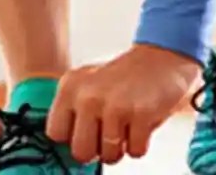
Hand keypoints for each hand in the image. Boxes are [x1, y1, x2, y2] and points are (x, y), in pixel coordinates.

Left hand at [47, 45, 201, 164]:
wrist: (160, 60)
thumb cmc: (123, 79)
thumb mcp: (87, 86)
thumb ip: (73, 113)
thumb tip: (69, 149)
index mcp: (70, 88)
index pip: (55, 133)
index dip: (73, 140)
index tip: (86, 134)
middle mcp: (88, 96)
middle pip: (80, 152)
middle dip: (96, 152)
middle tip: (108, 137)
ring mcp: (114, 105)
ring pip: (109, 156)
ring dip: (120, 149)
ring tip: (125, 128)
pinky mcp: (140, 114)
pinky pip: (134, 151)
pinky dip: (139, 145)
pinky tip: (140, 125)